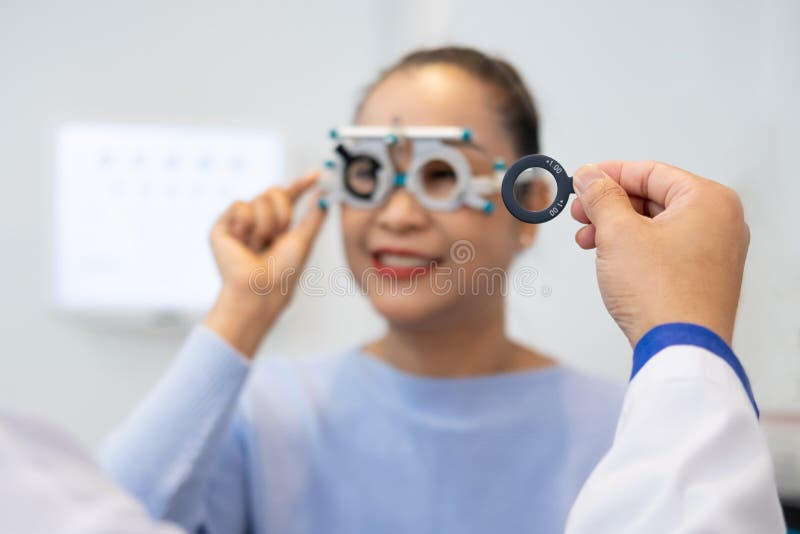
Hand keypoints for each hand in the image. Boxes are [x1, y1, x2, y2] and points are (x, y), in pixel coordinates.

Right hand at [204, 172, 327, 356]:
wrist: (260, 288)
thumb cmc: (284, 272)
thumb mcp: (304, 240)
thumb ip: (314, 215)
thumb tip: (325, 194)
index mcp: (278, 226)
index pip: (289, 197)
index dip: (302, 184)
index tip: (318, 174)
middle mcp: (259, 221)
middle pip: (274, 192)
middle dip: (282, 212)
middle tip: (277, 236)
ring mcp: (240, 223)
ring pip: (258, 199)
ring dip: (265, 225)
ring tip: (258, 246)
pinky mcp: (223, 226)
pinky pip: (239, 205)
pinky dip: (247, 224)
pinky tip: (243, 242)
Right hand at [570, 161, 748, 346]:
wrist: (680, 350)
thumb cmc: (660, 292)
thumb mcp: (618, 233)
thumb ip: (601, 197)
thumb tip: (589, 176)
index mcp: (709, 200)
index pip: (650, 172)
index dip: (609, 174)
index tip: (581, 180)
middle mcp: (720, 222)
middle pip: (653, 198)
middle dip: (609, 206)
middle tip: (579, 213)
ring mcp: (714, 252)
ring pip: (655, 226)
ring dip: (616, 229)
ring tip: (587, 241)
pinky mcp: (703, 277)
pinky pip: (663, 249)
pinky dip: (633, 249)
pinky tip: (608, 259)